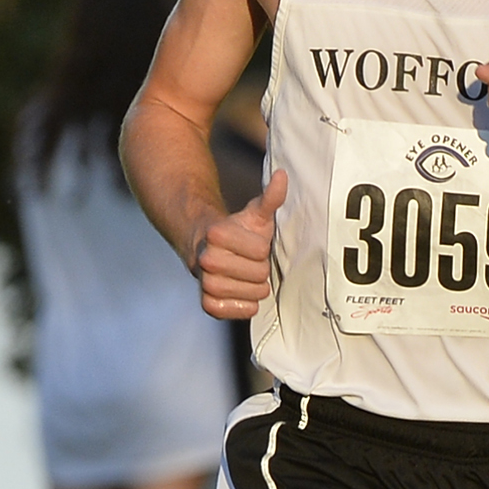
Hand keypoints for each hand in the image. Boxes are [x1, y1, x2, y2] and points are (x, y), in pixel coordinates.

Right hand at [193, 171, 284, 319]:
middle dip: (259, 269)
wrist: (207, 251)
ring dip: (255, 287)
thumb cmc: (237, 233)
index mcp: (217, 233)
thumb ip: (271, 197)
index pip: (261, 251)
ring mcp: (205, 283)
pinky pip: (239, 312)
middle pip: (258, 274)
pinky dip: (246, 305)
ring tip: (246, 277)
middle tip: (249, 262)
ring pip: (251, 294)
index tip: (251, 246)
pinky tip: (242, 292)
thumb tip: (282, 176)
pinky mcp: (207, 304)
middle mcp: (206, 259)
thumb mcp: (255, 214)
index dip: (262, 249)